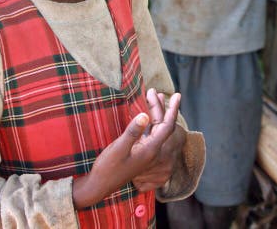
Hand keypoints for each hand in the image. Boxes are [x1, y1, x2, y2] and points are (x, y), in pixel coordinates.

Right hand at [72, 92, 179, 207]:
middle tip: (154, 90)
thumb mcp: (118, 148)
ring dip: (155, 112)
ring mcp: (147, 152)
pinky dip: (149, 121)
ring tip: (153, 96)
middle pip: (162, 125)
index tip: (178, 95)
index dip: (173, 109)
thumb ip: (132, 132)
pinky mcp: (139, 152)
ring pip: (156, 128)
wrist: (99, 186)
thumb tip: (145, 115)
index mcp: (151, 150)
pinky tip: (145, 114)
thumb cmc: (107, 168)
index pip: (168, 126)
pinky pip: (150, 133)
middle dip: (160, 106)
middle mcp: (152, 151)